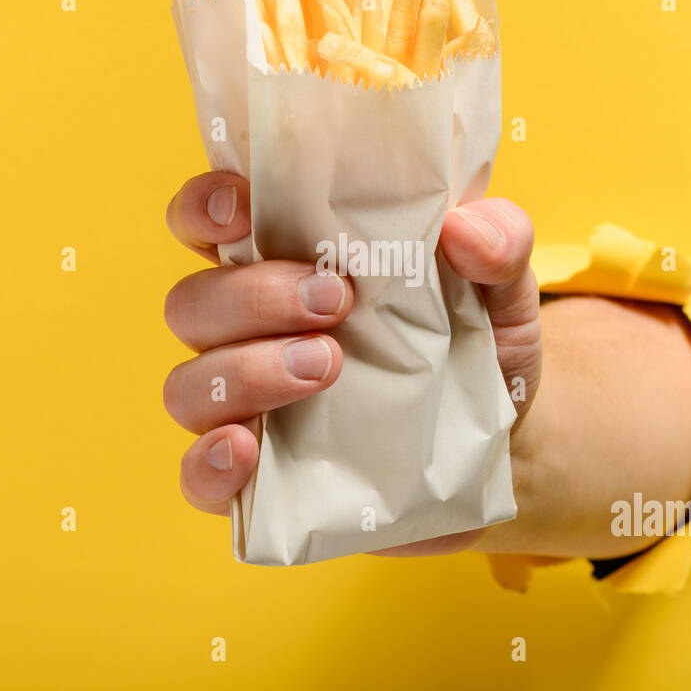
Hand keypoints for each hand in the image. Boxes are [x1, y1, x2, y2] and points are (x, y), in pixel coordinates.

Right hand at [163, 170, 542, 555]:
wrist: (502, 447)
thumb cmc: (477, 346)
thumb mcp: (503, 286)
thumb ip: (498, 241)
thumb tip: (463, 230)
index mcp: (285, 265)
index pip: (207, 222)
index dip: (204, 206)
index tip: (245, 208)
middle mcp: (247, 333)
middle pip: (192, 303)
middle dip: (253, 295)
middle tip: (336, 302)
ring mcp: (245, 409)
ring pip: (188, 386)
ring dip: (245, 371)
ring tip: (325, 368)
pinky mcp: (259, 484)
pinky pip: (197, 477)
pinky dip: (209, 464)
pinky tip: (246, 450)